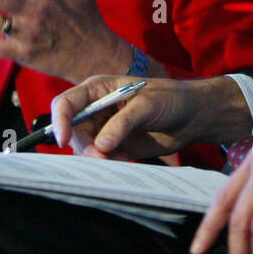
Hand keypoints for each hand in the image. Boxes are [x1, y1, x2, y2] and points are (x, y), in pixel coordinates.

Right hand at [51, 74, 252, 160]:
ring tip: (121, 159)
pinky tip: (126, 161)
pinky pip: (101, 158)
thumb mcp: (147, 105)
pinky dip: (109, 164)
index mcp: (97, 89)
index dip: (60, 121)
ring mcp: (104, 129)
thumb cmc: (171, 100)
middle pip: (73, 131)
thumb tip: (101, 145)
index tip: (64, 140)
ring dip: (98, 158)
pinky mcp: (115, 146)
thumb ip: (123, 123)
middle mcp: (96, 109)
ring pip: (85, 148)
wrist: (192, 117)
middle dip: (84, 147)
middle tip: (104, 159)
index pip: (66, 104)